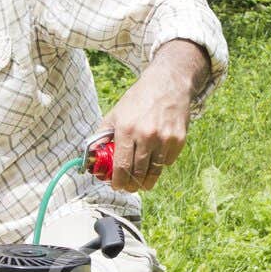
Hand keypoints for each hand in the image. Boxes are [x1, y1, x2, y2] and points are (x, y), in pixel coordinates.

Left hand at [102, 42, 202, 191]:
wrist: (168, 84)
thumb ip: (102, 135)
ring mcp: (165, 139)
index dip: (118, 181)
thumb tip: (92, 156)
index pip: (121, 166)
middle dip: (131, 185)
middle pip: (138, 173)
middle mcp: (147, 136)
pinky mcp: (178, 140)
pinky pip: (167, 162)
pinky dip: (160, 165)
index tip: (116, 186)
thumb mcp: (116, 113)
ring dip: (147, 181)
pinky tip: (155, 158)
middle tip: (128, 187)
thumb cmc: (138, 99)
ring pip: (155, 172)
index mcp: (127, 129)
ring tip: (142, 183)